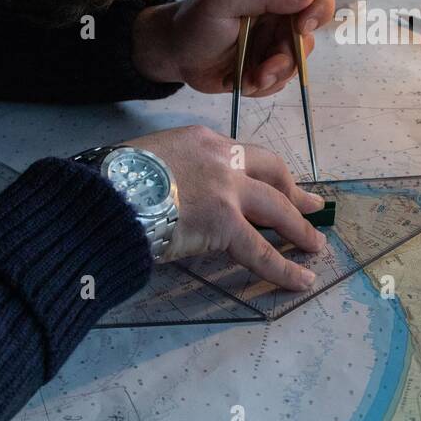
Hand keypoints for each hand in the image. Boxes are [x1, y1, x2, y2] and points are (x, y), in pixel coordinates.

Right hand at [122, 125, 325, 290]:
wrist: (105, 194)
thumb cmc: (112, 179)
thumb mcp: (149, 158)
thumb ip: (174, 171)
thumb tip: (177, 195)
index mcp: (201, 140)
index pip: (243, 155)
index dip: (263, 173)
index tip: (275, 183)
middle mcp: (222, 158)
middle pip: (271, 174)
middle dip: (294, 192)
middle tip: (312, 206)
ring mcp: (227, 190)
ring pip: (276, 209)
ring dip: (299, 229)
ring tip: (315, 245)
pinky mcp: (225, 223)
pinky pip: (261, 251)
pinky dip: (284, 267)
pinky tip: (301, 280)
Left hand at [131, 0, 334, 94]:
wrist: (175, 56)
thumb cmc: (193, 20)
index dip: (319, 4)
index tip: (303, 26)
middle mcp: (280, 9)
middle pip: (312, 28)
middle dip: (292, 52)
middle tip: (268, 65)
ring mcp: (275, 38)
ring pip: (299, 58)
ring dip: (277, 72)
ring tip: (250, 78)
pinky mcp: (269, 64)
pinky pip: (284, 78)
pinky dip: (266, 84)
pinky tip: (244, 82)